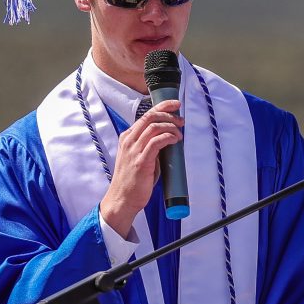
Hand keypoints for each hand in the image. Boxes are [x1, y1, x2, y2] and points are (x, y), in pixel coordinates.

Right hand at [100, 99, 183, 238]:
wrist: (122, 199)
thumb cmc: (134, 180)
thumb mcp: (140, 157)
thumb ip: (151, 146)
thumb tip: (169, 138)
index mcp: (127, 137)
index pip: (146, 115)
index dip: (162, 107)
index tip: (175, 105)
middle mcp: (129, 140)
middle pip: (150, 117)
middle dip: (168, 113)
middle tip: (181, 119)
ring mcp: (133, 150)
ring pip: (154, 127)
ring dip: (171, 126)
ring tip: (180, 133)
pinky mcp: (141, 160)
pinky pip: (156, 141)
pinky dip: (168, 137)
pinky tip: (175, 140)